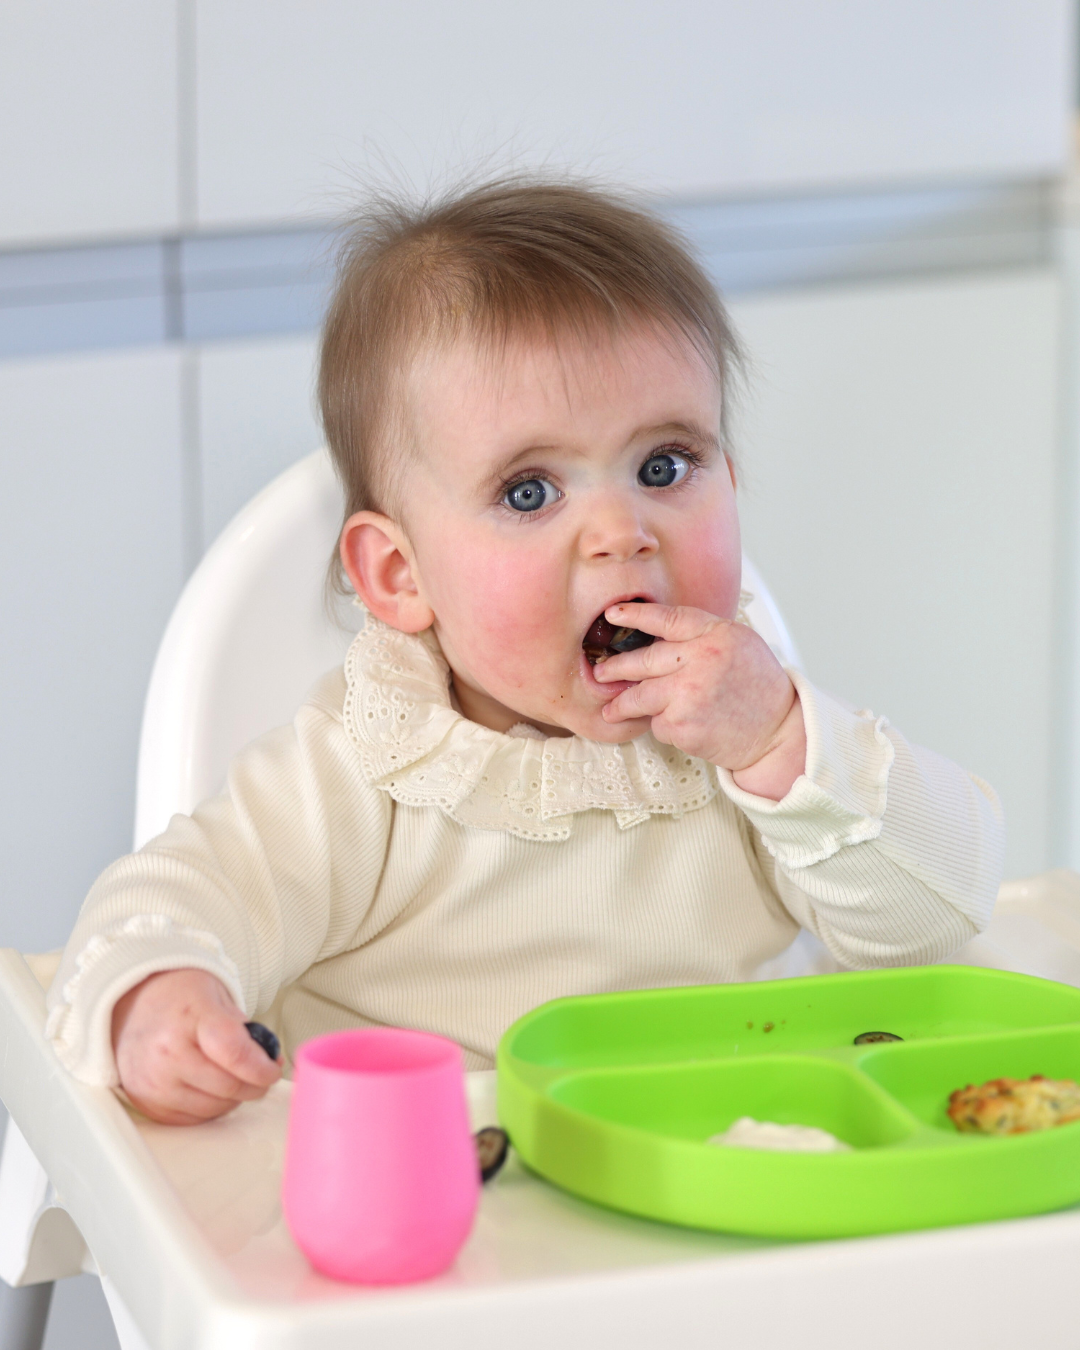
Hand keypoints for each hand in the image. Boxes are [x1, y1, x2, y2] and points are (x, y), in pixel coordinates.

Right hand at [111, 969, 281, 1124]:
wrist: (131, 1002)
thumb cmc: (177, 996)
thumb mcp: (217, 995)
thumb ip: (244, 1029)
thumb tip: (268, 1060)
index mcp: (189, 1018)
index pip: (235, 1053)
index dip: (262, 1068)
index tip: (273, 1068)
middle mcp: (167, 1054)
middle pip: (229, 1086)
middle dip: (255, 1084)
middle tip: (261, 1073)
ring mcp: (154, 1082)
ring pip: (214, 1108)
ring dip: (233, 1098)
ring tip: (233, 1076)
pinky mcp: (147, 1102)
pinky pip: (192, 1119)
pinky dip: (210, 1107)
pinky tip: (211, 1087)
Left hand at [596, 602, 806, 800]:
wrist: (777, 733)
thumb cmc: (759, 688)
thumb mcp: (740, 644)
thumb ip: (702, 635)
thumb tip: (658, 634)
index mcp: (715, 635)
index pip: (666, 619)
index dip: (635, 615)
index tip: (612, 615)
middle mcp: (700, 660)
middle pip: (642, 660)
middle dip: (615, 668)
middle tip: (600, 672)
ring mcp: (688, 694)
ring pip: (639, 696)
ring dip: (622, 704)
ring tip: (612, 709)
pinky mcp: (683, 725)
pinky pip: (657, 723)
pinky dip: (662, 726)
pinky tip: (680, 726)